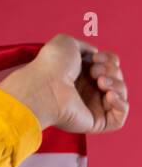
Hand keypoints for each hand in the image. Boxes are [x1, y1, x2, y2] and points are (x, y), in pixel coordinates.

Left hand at [0, 33, 127, 134]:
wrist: (44, 86)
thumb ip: (83, 47)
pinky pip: (119, 119)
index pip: (109, 67)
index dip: (109, 59)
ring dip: (117, 84)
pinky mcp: (95, 123)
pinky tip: (109, 95)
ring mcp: (90, 108)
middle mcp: (85, 92)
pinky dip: (121, 104)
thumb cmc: (50, 65)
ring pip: (120, 95)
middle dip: (111, 70)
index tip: (95, 58)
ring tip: (100, 82)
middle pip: (117, 79)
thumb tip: (95, 55)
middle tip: (94, 71)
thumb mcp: (66, 44)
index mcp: (80, 75)